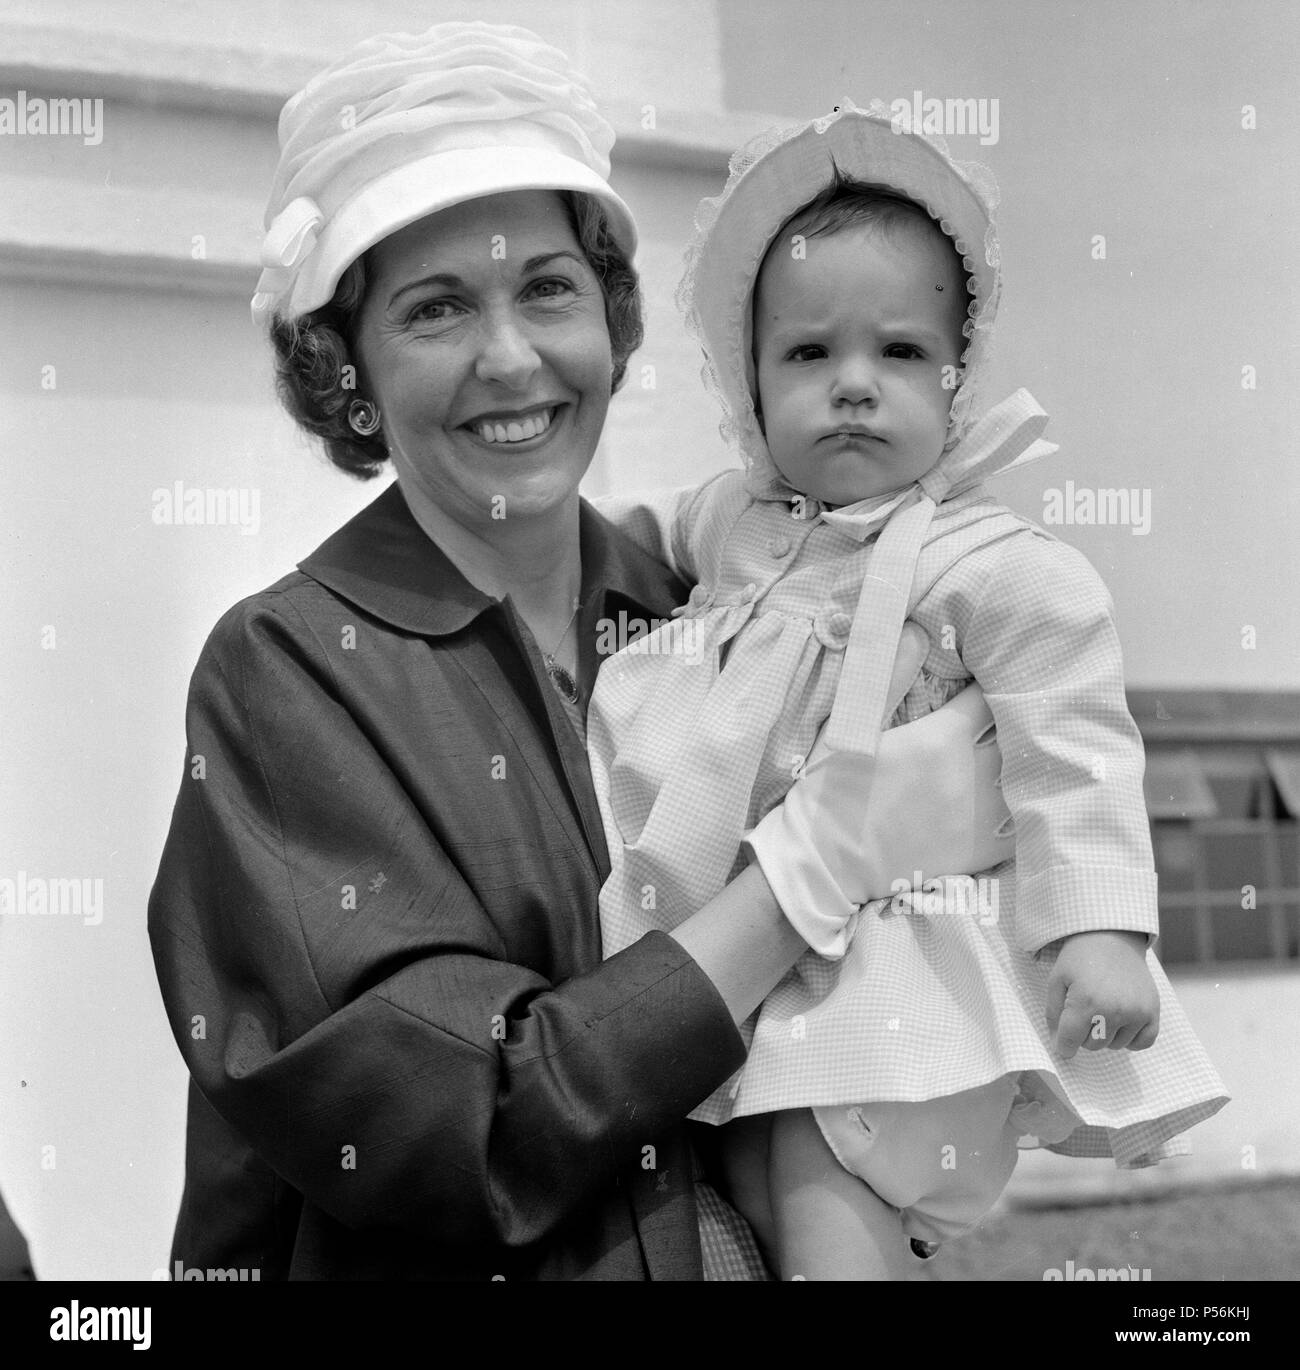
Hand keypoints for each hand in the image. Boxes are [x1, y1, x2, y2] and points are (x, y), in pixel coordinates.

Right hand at [745, 625, 1014, 955]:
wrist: (826, 865)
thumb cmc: (832, 793)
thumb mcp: (850, 727)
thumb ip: (887, 676)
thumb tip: (915, 628)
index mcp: (941, 739)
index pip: (990, 696)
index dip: (995, 680)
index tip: (996, 670)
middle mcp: (970, 776)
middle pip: (1019, 734)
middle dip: (1021, 716)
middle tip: (1024, 703)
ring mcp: (979, 818)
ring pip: (1028, 779)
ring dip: (1030, 761)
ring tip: (1033, 747)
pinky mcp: (978, 851)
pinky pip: (1023, 826)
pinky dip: (1030, 807)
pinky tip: (1028, 796)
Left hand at [1045, 930, 1159, 1058]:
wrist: (1112, 937)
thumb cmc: (1080, 958)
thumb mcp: (1057, 980)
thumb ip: (1053, 1015)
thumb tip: (1059, 1045)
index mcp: (1085, 1002)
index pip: (1070, 1042)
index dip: (1062, 1044)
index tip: (1062, 1042)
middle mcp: (1113, 1010)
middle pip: (1092, 1046)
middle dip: (1083, 1033)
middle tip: (1083, 1010)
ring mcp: (1136, 1012)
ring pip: (1115, 1045)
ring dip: (1106, 1034)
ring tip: (1102, 1007)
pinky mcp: (1152, 1011)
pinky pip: (1142, 1043)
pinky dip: (1131, 1039)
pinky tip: (1121, 1022)